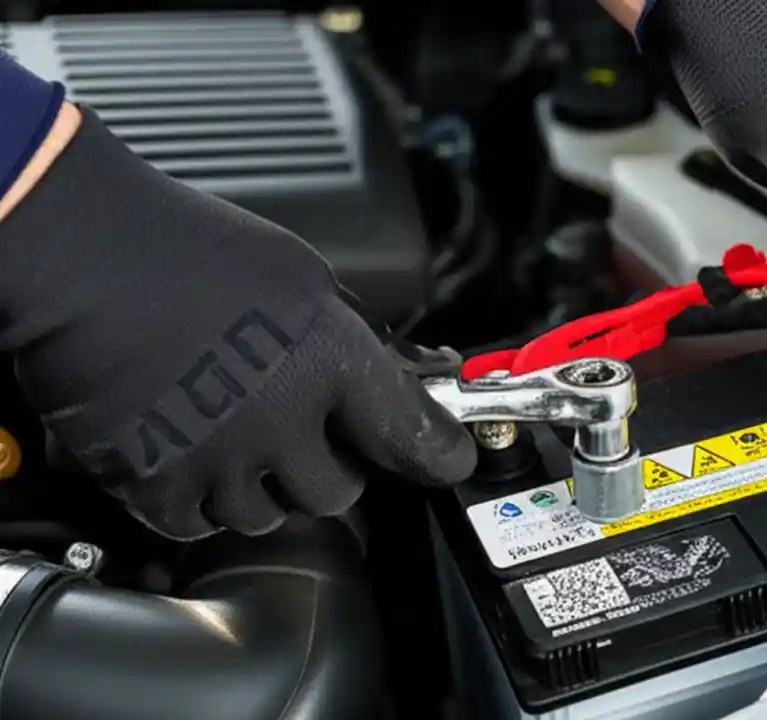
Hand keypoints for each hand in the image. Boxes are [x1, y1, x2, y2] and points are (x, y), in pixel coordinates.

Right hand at [0, 109, 475, 539]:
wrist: (84, 253)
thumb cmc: (188, 249)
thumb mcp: (301, 274)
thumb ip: (349, 332)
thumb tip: (387, 367)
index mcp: (328, 358)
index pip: (410, 433)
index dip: (438, 454)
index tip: (446, 459)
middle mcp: (280, 418)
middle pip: (338, 492)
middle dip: (333, 471)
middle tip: (310, 441)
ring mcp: (216, 457)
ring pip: (268, 516)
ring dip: (265, 489)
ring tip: (239, 439)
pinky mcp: (154, 481)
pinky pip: (199, 524)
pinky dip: (203, 502)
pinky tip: (196, 457)